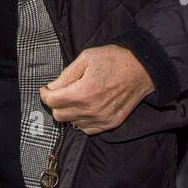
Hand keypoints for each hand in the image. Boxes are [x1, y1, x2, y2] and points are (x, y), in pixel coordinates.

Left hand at [39, 45, 153, 136]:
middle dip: (56, 103)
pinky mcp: (110, 123)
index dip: (45, 94)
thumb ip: (66, 75)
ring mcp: (101, 119)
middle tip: (61, 92)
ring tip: (76, 98)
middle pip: (59, 116)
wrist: (142, 68)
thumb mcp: (86, 58)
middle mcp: (91, 110)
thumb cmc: (114, 59)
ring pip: (72, 123)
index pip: (52, 101)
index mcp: (83, 92)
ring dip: (70, 112)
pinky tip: (87, 107)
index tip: (47, 89)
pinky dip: (82, 120)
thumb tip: (52, 88)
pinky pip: (87, 129)